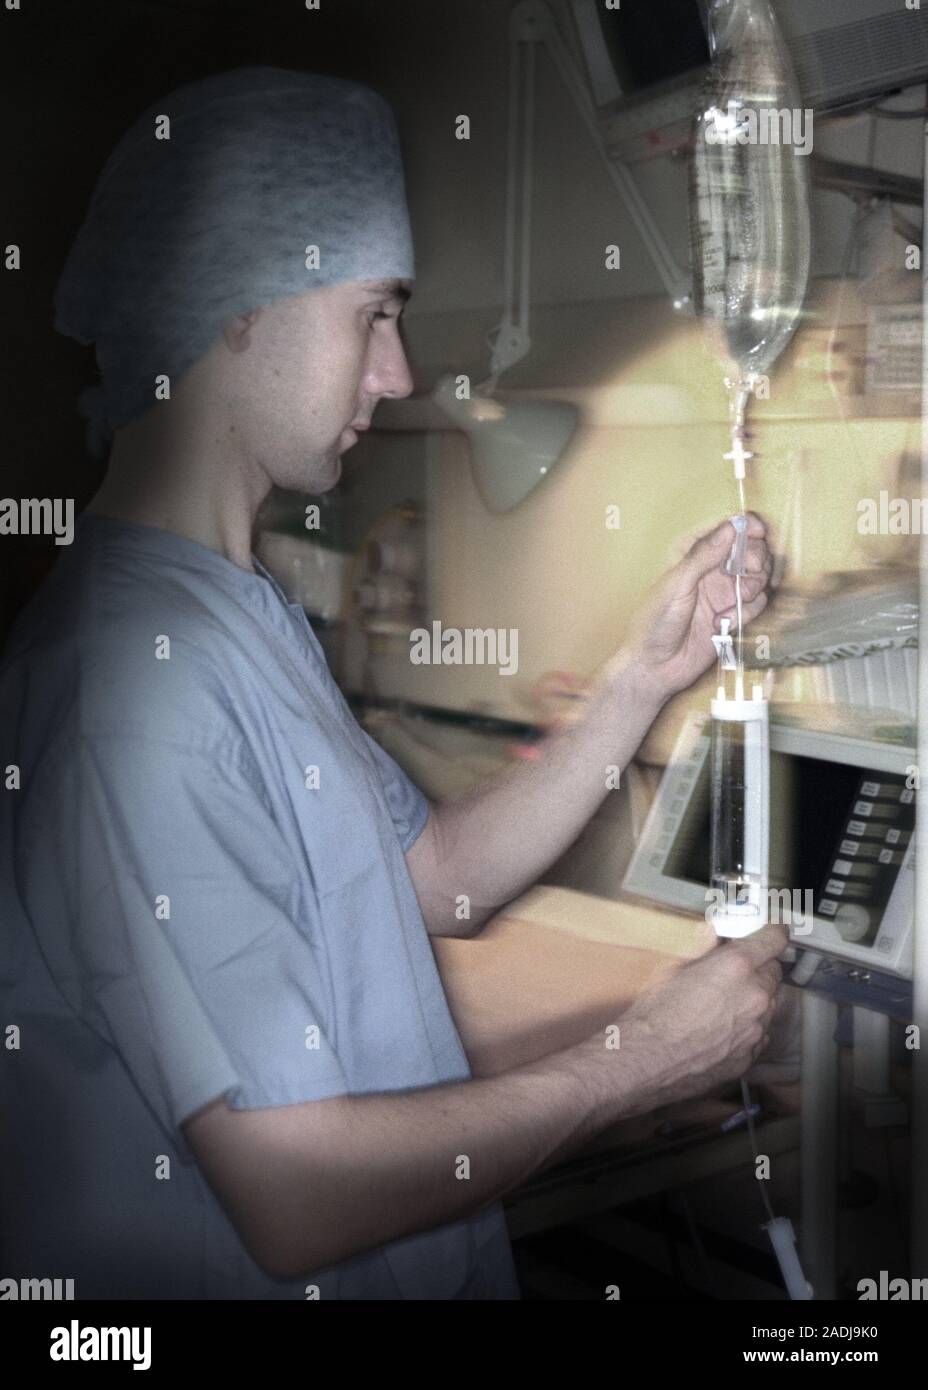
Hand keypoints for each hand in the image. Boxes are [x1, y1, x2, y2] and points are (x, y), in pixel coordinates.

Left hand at [616, 513, 772, 704]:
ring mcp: (724, 592)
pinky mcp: (733, 615)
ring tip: (735, 600)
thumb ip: (704, 555)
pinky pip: (756, 604)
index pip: (726, 529)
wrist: (655, 667)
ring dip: (752, 586)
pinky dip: (746, 613)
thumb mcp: (677, 584)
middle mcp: (712, 569)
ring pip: (758, 576)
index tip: (760, 532)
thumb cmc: (655, 623)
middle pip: (751, 550)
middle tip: (752, 569)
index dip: (747, 526)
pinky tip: (723, 624)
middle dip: (756, 557)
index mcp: (692, 554)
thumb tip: (731, 527)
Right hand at [617, 924, 787, 1109]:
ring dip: (754, 998)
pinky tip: (722, 1028)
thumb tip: (712, 934)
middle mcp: (753, 996)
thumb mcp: (672, 968)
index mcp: (736, 966)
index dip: (773, 932)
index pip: (774, 939)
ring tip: (722, 1004)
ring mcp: (755, 1028)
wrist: (647, 1062)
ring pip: (768, 1004)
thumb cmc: (654, 1015)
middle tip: (734, 970)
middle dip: (758, 967)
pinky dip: (748, 1027)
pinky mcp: (750, 1055)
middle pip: (773, 972)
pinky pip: (759, 1033)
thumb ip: (701, 949)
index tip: (771, 931)